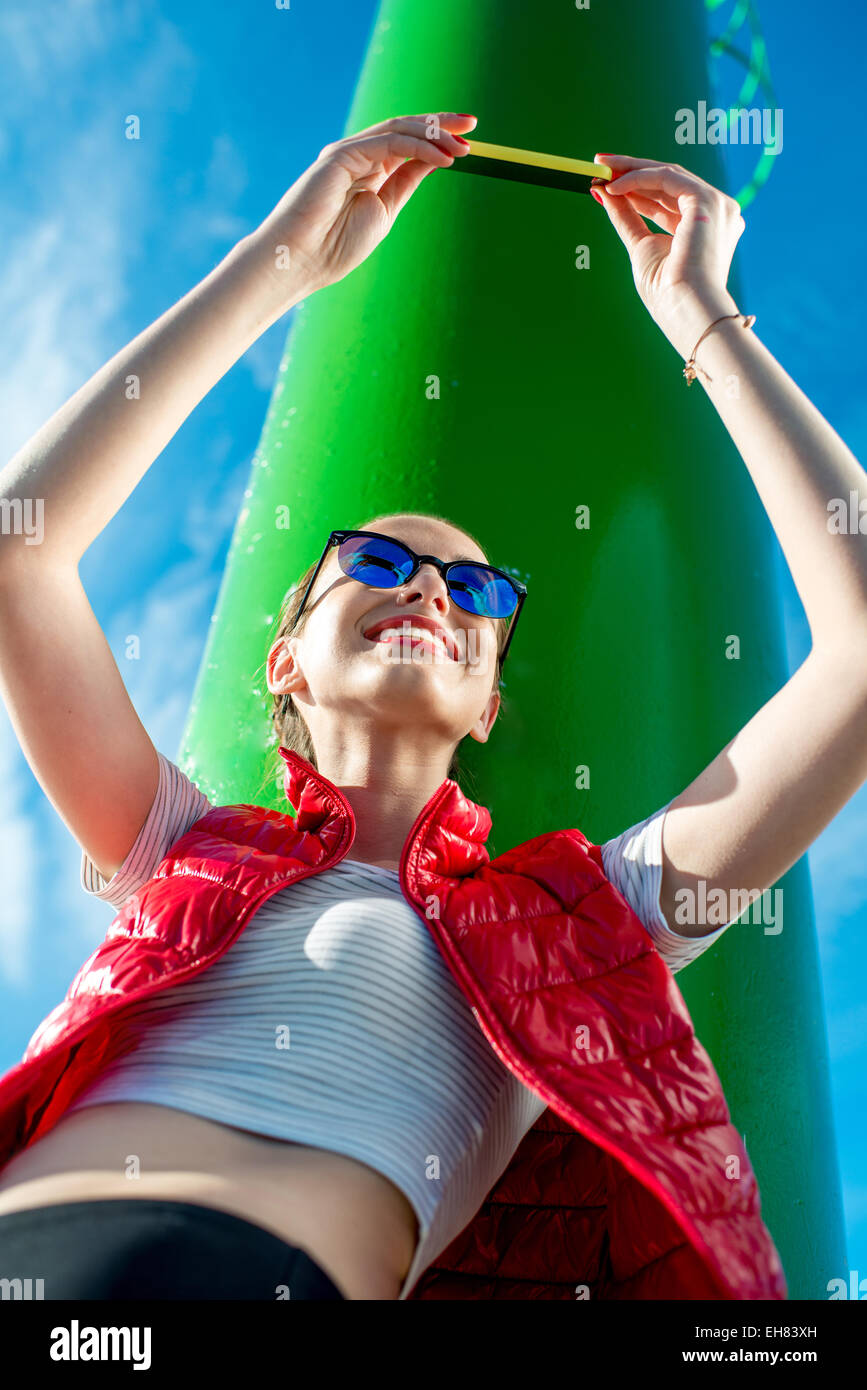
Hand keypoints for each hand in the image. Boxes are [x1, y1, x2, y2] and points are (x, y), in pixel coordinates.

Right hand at [248, 113, 476, 305]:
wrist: (300, 260)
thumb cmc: (336, 246)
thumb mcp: (384, 212)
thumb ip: (404, 184)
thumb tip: (431, 161)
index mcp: (370, 171)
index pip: (408, 145)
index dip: (438, 139)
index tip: (468, 143)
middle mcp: (360, 156)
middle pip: (406, 129)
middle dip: (441, 125)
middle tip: (472, 126)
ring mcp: (349, 153)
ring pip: (398, 129)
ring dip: (433, 133)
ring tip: (462, 146)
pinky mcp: (342, 154)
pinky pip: (388, 142)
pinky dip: (418, 147)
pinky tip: (441, 158)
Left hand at [590, 154, 745, 356]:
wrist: (686, 308)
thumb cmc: (668, 292)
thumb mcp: (641, 247)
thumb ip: (627, 218)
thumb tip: (604, 193)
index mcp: (706, 226)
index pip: (668, 198)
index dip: (637, 188)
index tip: (608, 183)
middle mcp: (716, 212)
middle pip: (669, 181)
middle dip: (633, 170)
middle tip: (601, 164)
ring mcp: (716, 204)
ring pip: (668, 175)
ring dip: (632, 170)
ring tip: (602, 171)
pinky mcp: (707, 200)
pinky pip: (667, 178)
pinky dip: (638, 179)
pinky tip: (614, 187)